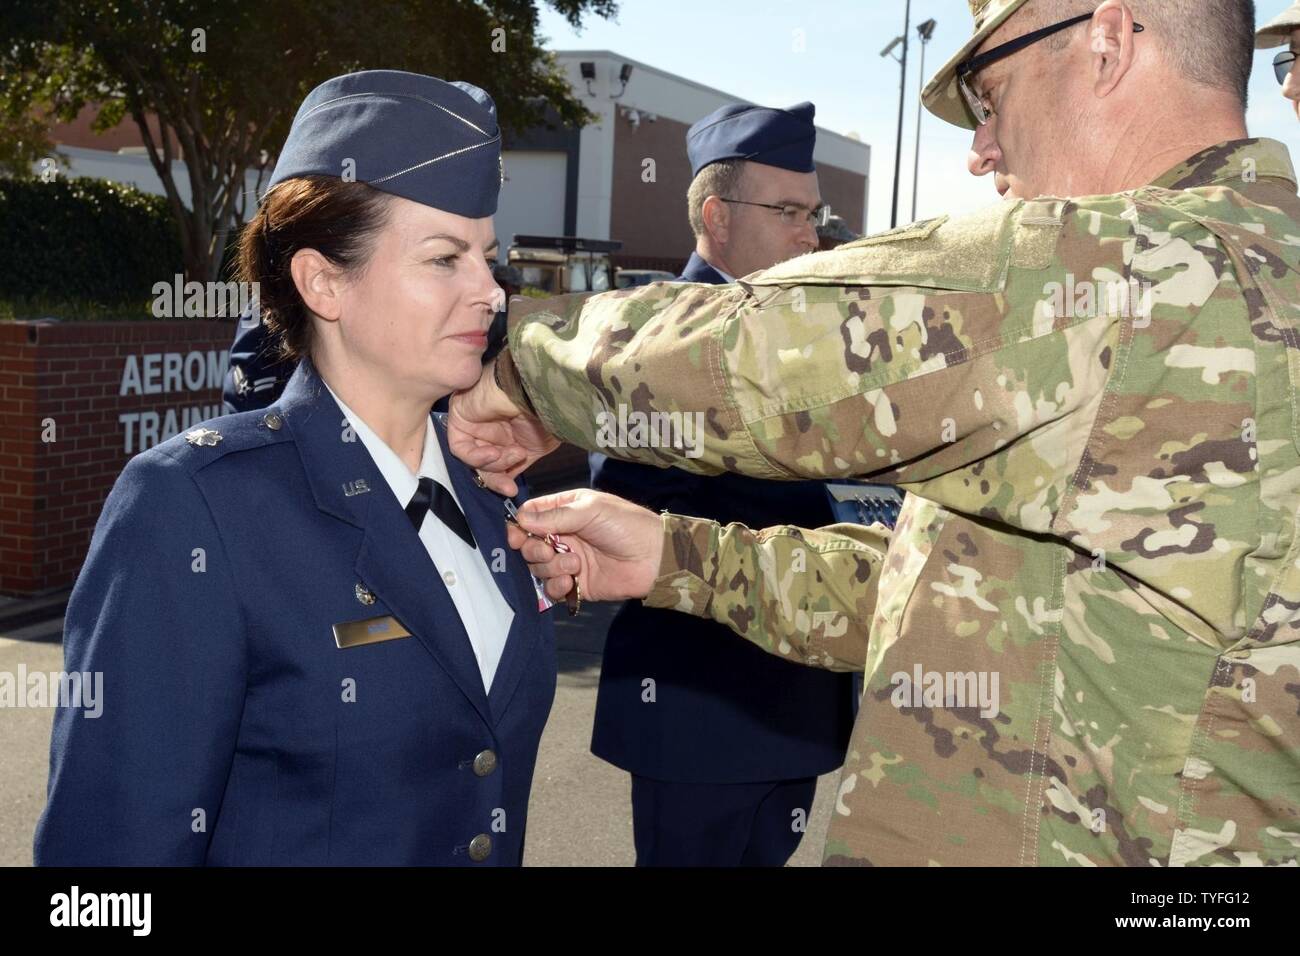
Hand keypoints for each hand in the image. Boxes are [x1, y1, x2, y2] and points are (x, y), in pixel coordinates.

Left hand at [448, 358, 560, 496]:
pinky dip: (477, 457)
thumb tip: (506, 481)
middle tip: (509, 488)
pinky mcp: (459, 416)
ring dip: (495, 464)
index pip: (497, 462)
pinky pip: (460, 448)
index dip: (503, 479)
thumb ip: (516, 464)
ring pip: (474, 458)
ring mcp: (474, 422)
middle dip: (497, 478)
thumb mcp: (535, 446)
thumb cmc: (545, 411)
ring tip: (515, 454)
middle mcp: (489, 428)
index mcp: (508, 432)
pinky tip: (495, 452)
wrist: (539, 391)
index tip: (512, 490)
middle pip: (483, 463)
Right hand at [506, 489, 663, 602]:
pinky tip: (570, 581)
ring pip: (538, 567)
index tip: (517, 535)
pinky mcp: (575, 583)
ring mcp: (568, 560)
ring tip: (574, 564)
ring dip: (550, 567)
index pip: (530, 516)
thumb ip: (555, 515)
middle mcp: (563, 535)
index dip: (519, 526)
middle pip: (528, 544)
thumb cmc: (627, 525)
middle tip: (549, 551)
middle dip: (533, 549)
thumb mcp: (591, 510)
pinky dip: (555, 586)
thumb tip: (522, 519)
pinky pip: (551, 588)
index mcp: (565, 510)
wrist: (653, 558)